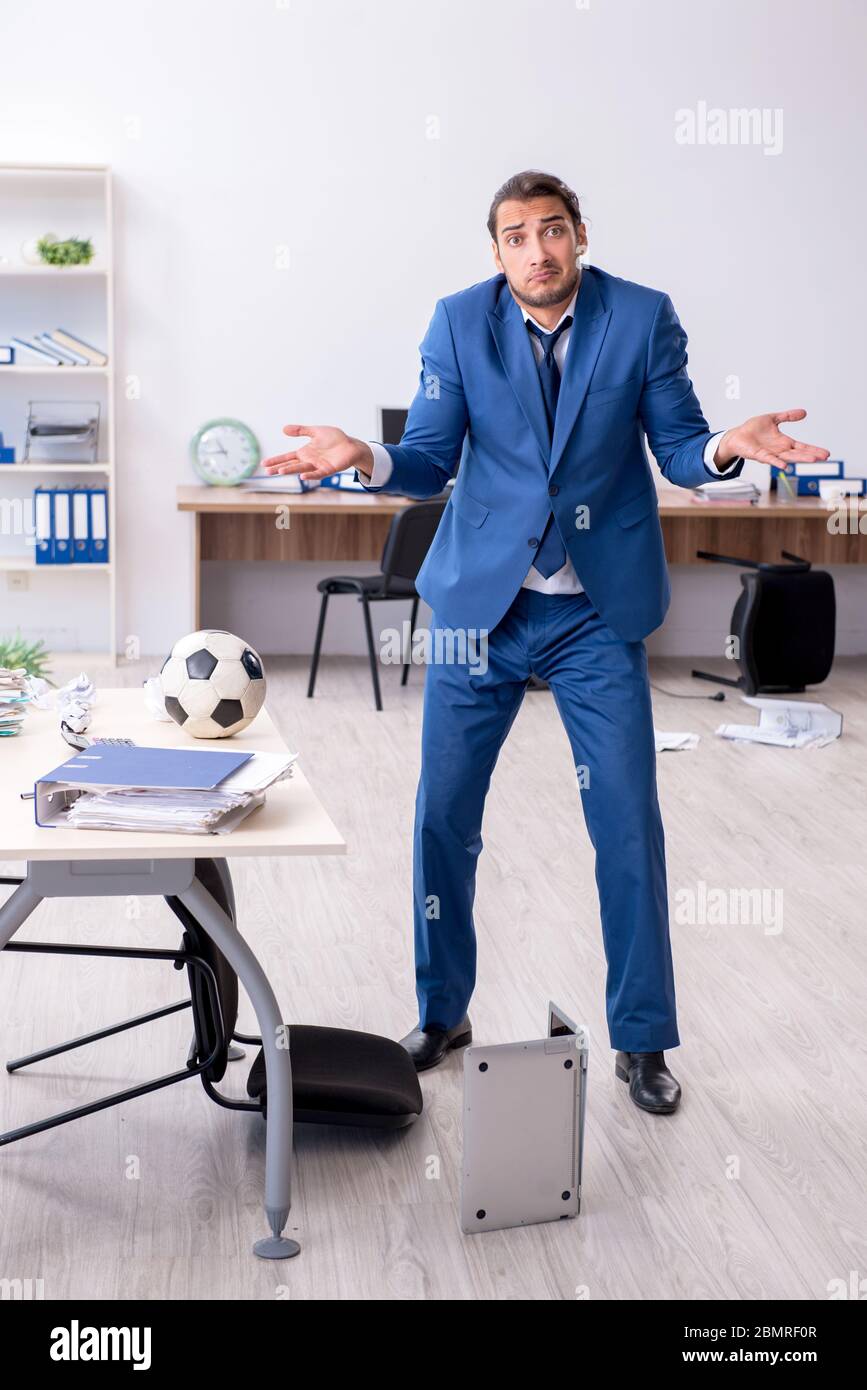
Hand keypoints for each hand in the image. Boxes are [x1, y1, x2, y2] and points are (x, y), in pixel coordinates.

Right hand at [262, 424, 373, 480]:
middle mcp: (309, 460)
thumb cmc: (335, 439)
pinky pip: (318, 473)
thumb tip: (283, 429)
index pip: (287, 457)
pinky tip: (302, 476)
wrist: (350, 445)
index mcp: (305, 452)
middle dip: (279, 468)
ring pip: (302, 469)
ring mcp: (318, 466)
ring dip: (291, 471)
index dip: (276, 460)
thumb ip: (301, 430)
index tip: (264, 464)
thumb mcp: (315, 431)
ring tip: (280, 472)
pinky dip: (310, 475)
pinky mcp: (328, 469)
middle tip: (267, 472)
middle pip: (291, 465)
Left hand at [714, 410, 829, 469]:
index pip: (801, 446)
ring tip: (812, 460)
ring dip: (799, 459)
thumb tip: (804, 412)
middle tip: (824, 457)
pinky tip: (785, 466)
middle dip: (811, 455)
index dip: (813, 449)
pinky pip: (770, 459)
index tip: (825, 453)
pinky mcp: (759, 455)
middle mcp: (778, 450)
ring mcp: (770, 453)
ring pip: (787, 457)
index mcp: (783, 442)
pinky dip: (777, 462)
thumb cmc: (752, 429)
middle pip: (798, 453)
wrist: (736, 436)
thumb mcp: (772, 419)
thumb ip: (787, 416)